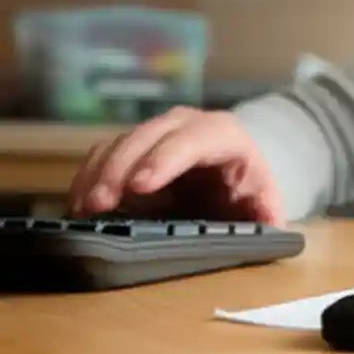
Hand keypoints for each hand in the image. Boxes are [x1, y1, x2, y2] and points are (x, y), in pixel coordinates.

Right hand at [68, 106, 283, 225]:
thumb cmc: (247, 184)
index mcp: (223, 134)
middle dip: (122, 168)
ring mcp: (155, 133)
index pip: (194, 139)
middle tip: (100, 203)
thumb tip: (274, 227)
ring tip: (85, 207)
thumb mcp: (263, 198)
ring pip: (121, 142)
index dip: (167, 159)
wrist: (234, 168)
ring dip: (99, 173)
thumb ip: (268, 213)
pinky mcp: (132, 147)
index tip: (141, 185)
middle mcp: (185, 125)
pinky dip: (89, 176)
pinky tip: (79, 202)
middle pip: (149, 135)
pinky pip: (104, 153)